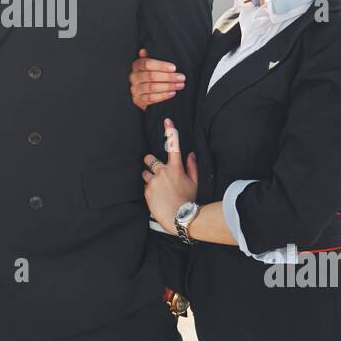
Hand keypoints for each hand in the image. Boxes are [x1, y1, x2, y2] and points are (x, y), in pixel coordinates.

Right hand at [129, 48, 184, 109]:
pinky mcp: (138, 100)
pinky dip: (163, 95)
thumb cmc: (149, 75)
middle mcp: (134, 77)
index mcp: (136, 66)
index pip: (147, 64)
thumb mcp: (150, 65)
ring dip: (168, 86)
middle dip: (168, 77)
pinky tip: (172, 93)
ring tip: (179, 85)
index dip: (161, 65)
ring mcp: (135, 89)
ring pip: (152, 87)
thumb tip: (143, 50)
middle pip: (151, 76)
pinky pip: (151, 98)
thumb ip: (150, 58)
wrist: (143, 93)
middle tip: (181, 77)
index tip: (174, 67)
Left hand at [142, 117, 198, 233]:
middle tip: (157, 171)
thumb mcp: (195, 182)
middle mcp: (162, 172)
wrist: (180, 218)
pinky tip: (158, 197)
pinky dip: (150, 189)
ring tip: (160, 189)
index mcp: (176, 168)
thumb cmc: (190, 200)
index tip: (167, 121)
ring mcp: (153, 182)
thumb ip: (192, 166)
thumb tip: (190, 154)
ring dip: (150, 178)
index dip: (170, 132)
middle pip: (149, 158)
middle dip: (151, 162)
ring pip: (146, 173)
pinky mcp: (147, 191)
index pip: (173, 145)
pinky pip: (145, 186)